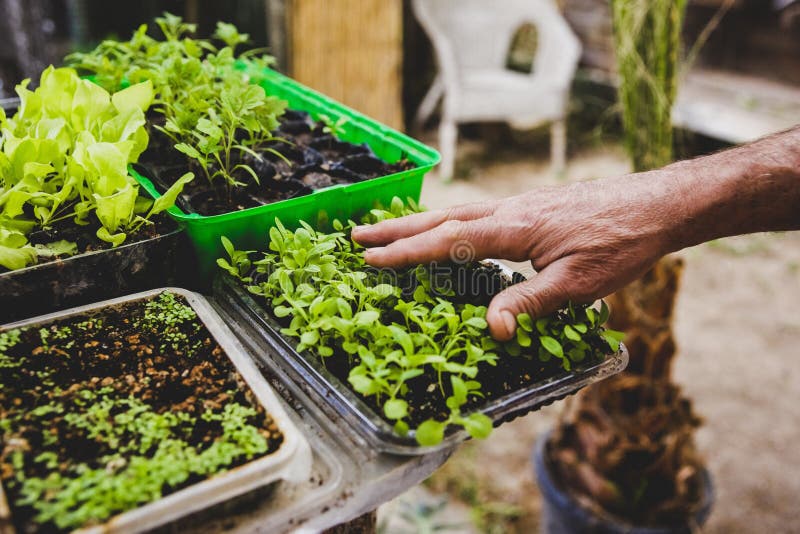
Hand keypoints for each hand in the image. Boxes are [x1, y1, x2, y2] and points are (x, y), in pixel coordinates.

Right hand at [352, 171, 680, 340]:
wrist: (656, 205)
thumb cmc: (620, 244)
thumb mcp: (577, 285)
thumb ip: (529, 303)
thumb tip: (489, 329)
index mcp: (514, 228)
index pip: (448, 241)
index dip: (408, 252)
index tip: (372, 259)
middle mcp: (509, 210)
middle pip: (441, 218)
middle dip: (397, 228)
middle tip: (357, 234)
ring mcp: (518, 205)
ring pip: (457, 212)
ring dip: (418, 223)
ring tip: (386, 230)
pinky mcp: (530, 206)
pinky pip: (476, 212)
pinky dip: (447, 220)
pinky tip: (446, 230)